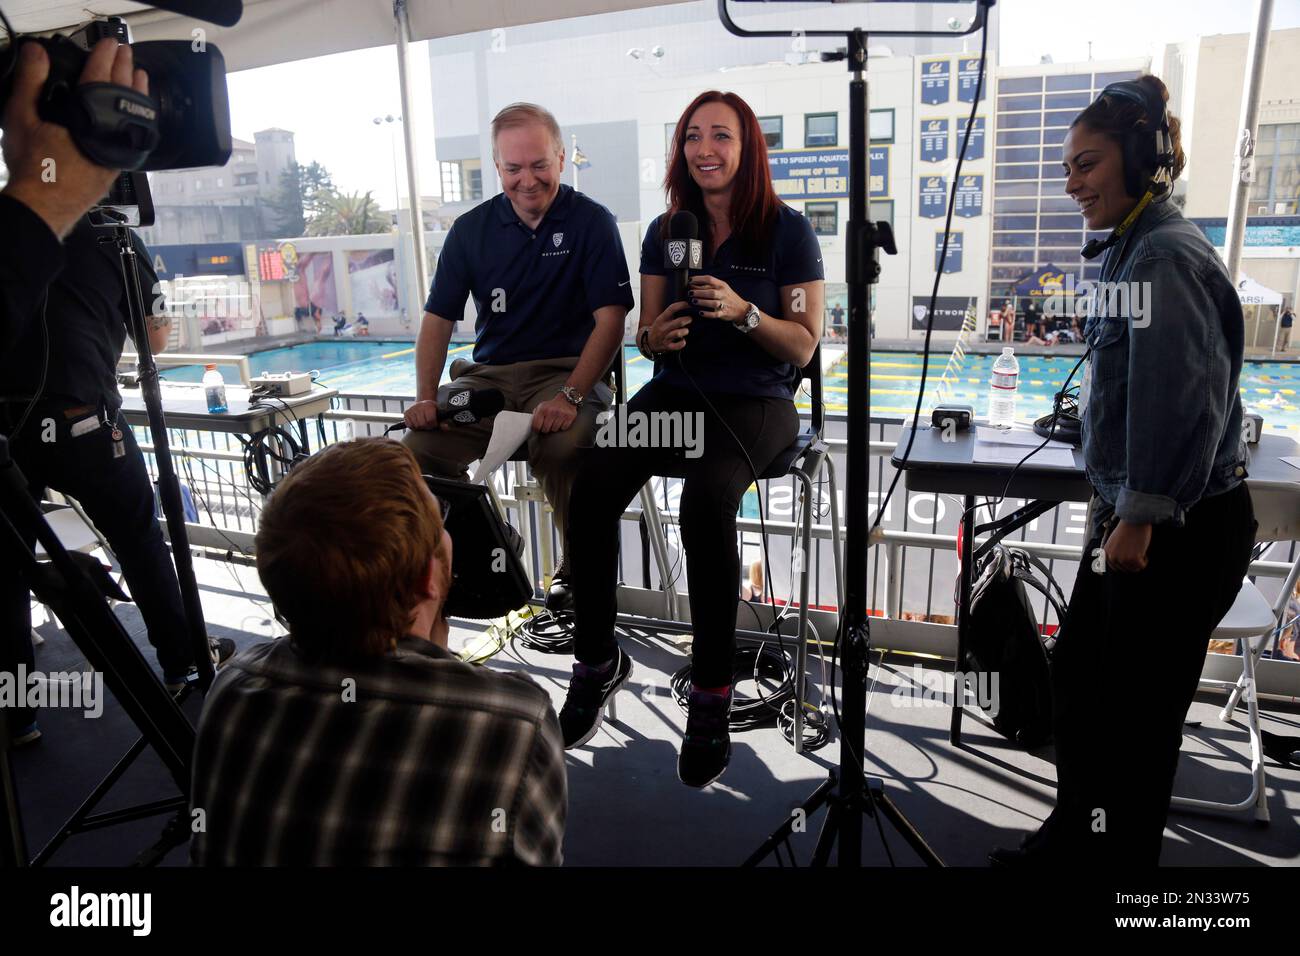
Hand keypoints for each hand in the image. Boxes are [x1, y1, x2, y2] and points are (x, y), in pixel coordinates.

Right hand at [1, 38, 149, 238]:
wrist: (46, 204)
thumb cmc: (33, 166)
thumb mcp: (21, 116)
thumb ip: (30, 81)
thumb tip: (36, 53)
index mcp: (85, 113)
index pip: (99, 75)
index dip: (104, 55)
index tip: (109, 44)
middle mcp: (108, 129)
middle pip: (121, 91)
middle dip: (124, 67)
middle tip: (126, 52)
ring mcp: (117, 147)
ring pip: (134, 113)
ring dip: (137, 90)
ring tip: (140, 75)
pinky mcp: (120, 162)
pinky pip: (136, 133)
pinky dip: (138, 116)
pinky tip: (138, 114)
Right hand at [404, 399, 444, 430]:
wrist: (422, 402)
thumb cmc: (431, 408)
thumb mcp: (438, 412)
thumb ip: (442, 420)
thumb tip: (446, 427)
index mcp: (428, 406)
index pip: (430, 420)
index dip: (433, 424)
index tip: (434, 424)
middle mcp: (419, 407)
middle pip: (423, 424)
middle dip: (427, 426)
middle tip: (428, 425)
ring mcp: (411, 410)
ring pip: (416, 425)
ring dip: (420, 427)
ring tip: (423, 423)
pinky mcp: (406, 413)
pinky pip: (409, 425)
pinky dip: (413, 426)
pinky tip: (417, 422)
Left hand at [532, 394, 577, 433]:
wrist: (566, 399)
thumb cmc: (552, 405)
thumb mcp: (542, 406)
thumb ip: (535, 414)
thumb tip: (531, 424)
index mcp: (543, 409)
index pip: (536, 426)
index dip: (536, 430)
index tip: (537, 430)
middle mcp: (551, 412)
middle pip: (545, 430)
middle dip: (545, 429)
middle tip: (547, 425)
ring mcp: (561, 414)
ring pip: (554, 430)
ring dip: (554, 427)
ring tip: (555, 421)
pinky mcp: (569, 417)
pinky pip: (563, 428)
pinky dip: (562, 426)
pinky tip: (562, 421)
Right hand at [646, 300, 691, 352]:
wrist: (649, 342)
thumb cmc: (660, 327)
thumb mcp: (662, 318)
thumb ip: (672, 313)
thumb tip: (687, 305)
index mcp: (662, 318)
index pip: (672, 308)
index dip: (682, 305)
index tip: (690, 304)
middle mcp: (664, 327)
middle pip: (679, 322)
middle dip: (687, 319)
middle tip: (690, 319)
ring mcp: (666, 337)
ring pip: (678, 333)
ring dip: (685, 331)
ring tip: (686, 330)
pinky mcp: (667, 346)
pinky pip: (677, 346)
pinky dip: (682, 343)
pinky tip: (683, 341)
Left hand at [688, 275, 745, 321]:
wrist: (741, 308)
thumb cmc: (728, 297)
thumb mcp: (722, 288)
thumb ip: (710, 285)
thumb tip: (694, 284)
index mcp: (721, 285)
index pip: (709, 279)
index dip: (699, 279)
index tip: (690, 280)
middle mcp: (723, 293)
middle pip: (710, 291)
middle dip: (699, 292)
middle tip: (690, 292)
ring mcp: (724, 303)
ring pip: (713, 302)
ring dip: (702, 302)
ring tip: (694, 301)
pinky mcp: (724, 313)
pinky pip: (715, 314)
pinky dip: (708, 314)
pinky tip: (701, 312)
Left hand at [1103, 520, 1150, 572]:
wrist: (1134, 519)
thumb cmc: (1127, 529)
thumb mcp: (1114, 542)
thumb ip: (1114, 553)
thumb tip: (1115, 567)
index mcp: (1106, 553)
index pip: (1116, 567)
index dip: (1125, 563)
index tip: (1130, 554)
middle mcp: (1112, 557)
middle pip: (1125, 569)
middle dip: (1133, 563)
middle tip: (1136, 550)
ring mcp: (1122, 559)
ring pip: (1134, 568)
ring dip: (1139, 561)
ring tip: (1139, 549)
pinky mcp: (1133, 558)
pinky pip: (1142, 566)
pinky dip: (1145, 560)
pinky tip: (1143, 550)